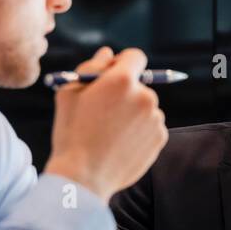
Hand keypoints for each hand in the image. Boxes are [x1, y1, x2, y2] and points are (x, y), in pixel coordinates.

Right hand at [43, 46, 168, 202]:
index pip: (135, 57)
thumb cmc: (71, 132)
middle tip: (103, 112)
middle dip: (125, 93)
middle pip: (139, 85)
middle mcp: (145, 96)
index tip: (113, 74)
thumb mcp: (70, 93)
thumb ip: (91, 67)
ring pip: (145, 107)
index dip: (122, 63)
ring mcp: (155, 118)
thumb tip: (108, 53)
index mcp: (122, 80)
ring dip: (132, 113)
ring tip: (109, 132)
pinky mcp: (160, 138)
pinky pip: (151, 127)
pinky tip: (120, 143)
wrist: (83, 176)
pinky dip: (139, 131)